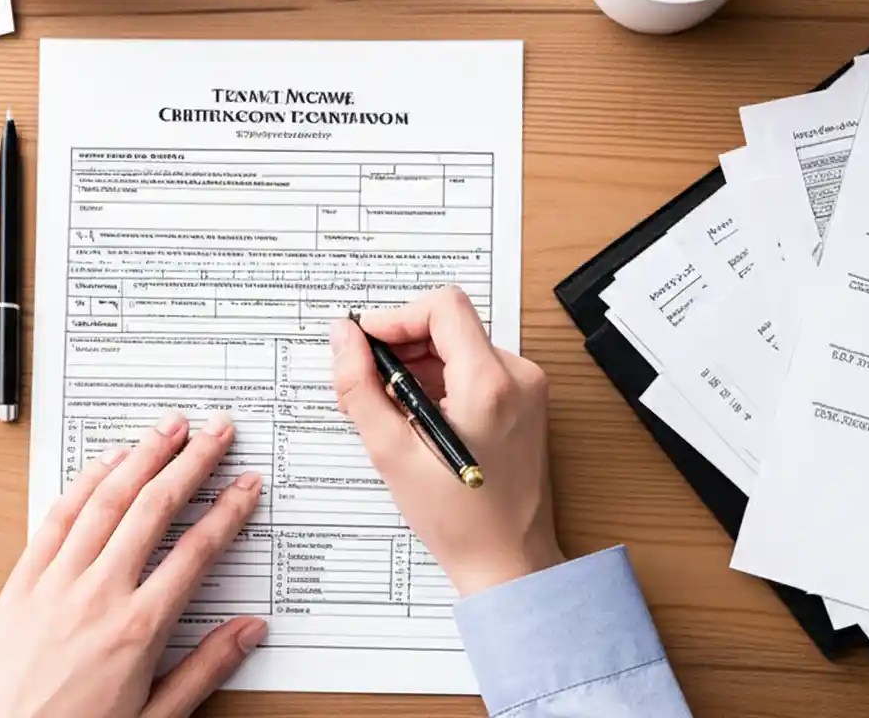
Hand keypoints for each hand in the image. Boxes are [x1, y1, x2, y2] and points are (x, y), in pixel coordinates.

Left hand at [0, 411, 266, 717]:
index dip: (229, 510)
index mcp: (139, 629)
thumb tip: (250, 631)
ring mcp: (57, 582)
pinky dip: (85, 482)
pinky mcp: (23, 581)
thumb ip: (207, 668)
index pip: (197, 550)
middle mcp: (99, 595)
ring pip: (107, 500)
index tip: (246, 485)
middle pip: (155, 509)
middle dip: (192, 462)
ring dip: (141, 456)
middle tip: (216, 432)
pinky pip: (57, 518)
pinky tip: (107, 461)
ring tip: (168, 427)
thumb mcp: (156, 717)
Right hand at [329, 286, 563, 595]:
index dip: (396, 318)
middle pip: (449, 325)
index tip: (366, 344)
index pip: (443, 306)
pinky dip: (440, 383)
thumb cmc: (457, 520)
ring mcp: (525, 389)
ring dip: (418, 368)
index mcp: (488, 383)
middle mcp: (517, 376)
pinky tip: (419, 421)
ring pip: (459, 347)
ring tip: (392, 412)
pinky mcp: (524, 402)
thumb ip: (360, 386)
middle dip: (402, 347)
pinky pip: (474, 370)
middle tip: (369, 387)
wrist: (508, 561)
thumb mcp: (391, 452)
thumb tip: (343, 337)